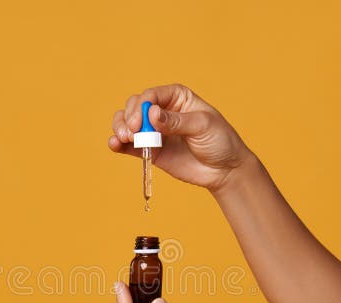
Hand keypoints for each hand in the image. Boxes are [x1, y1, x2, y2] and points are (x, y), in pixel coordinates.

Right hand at [108, 84, 252, 190]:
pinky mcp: (149, 150)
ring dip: (121, 128)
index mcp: (176, 97)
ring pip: (127, 123)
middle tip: (132, 132)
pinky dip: (118, 144)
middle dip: (129, 117)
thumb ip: (176, 121)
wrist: (224, 170)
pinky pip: (129, 145)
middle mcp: (161, 111)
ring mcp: (154, 131)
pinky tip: (115, 145)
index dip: (141, 106)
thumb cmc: (220, 141)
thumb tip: (152, 115)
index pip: (151, 95)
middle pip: (134, 107)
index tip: (140, 121)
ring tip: (124, 139)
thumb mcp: (202, 126)